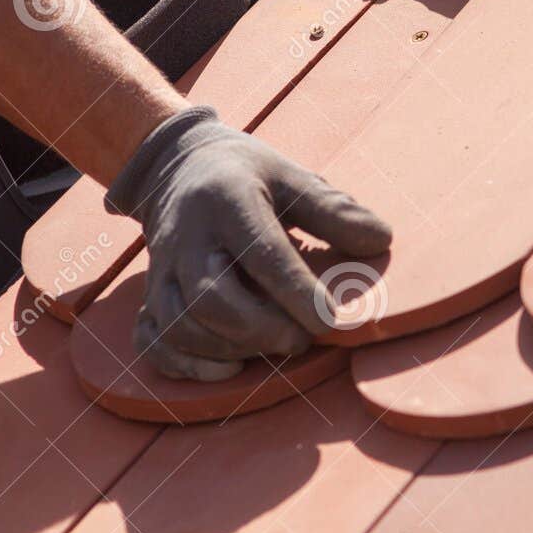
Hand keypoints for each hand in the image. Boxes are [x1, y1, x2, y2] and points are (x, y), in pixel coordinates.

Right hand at [105, 107, 391, 380]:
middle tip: (302, 339)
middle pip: (210, 298)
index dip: (297, 292)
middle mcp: (187, 237)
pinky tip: (229, 367)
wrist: (177, 164)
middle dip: (260, 330)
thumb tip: (382, 241)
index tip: (330, 320)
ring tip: (273, 349)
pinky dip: (186, 364)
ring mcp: (163, 268)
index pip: (260, 253)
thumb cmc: (249, 177)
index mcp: (228, 200)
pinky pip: (152, 339)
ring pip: (180, 324)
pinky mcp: (150, 293)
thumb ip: (334, 210)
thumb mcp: (292, 177)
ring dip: (229, 349)